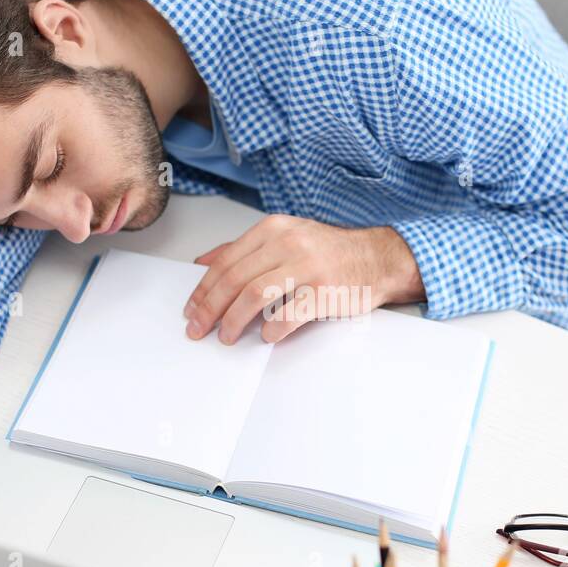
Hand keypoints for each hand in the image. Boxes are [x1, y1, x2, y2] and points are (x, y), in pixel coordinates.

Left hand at [184, 215, 423, 344]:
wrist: (376, 258)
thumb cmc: (328, 252)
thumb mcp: (285, 236)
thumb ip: (245, 249)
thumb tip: (202, 264)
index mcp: (273, 229)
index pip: (225, 262)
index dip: (203, 290)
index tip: (191, 310)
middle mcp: (288, 244)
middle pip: (234, 280)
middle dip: (210, 309)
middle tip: (199, 329)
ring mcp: (307, 267)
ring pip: (254, 296)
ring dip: (234, 322)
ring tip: (227, 337)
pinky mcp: (324, 292)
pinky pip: (287, 316)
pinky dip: (271, 330)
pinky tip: (266, 336)